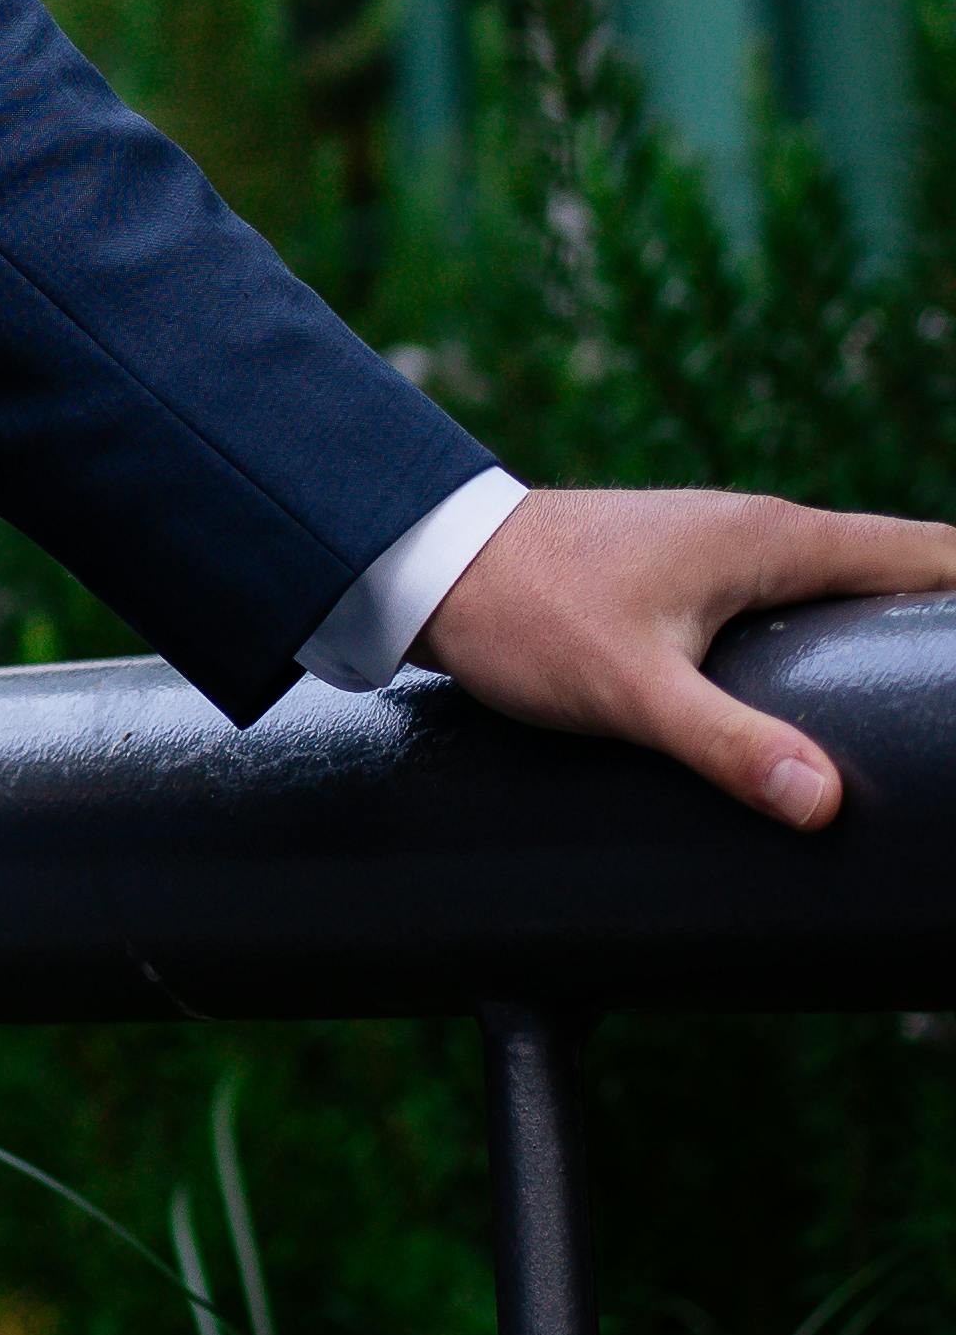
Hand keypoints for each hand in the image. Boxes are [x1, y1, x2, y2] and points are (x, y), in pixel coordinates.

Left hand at [418, 483, 955, 824]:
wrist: (431, 563)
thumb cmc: (528, 614)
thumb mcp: (632, 690)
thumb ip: (727, 745)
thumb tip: (825, 803)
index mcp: (774, 538)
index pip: (925, 554)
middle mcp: (761, 531)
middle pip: (893, 574)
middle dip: (939, 629)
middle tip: (954, 713)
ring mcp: (724, 549)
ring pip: (839, 589)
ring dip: (882, 634)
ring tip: (917, 715)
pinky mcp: (690, 576)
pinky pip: (791, 603)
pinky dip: (828, 640)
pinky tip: (823, 703)